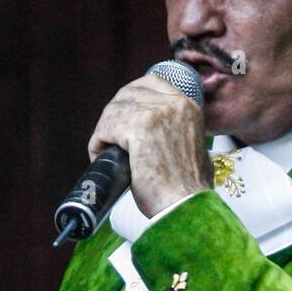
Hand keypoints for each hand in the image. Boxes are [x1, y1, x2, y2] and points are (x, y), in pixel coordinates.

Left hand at [86, 73, 212, 217]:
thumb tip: (159, 134)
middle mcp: (174, 104)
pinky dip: (98, 143)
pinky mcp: (137, 128)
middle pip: (128, 94)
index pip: (151, 83)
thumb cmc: (188, 190)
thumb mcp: (193, 148)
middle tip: (110, 139)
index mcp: (188, 106)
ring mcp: (156, 113)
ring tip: (105, 153)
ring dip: (104, 131)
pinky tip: (100, 157)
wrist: (186, 207)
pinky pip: (105, 128)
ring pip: (114, 110)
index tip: (122, 116)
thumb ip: (178, 132)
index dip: (131, 98)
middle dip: (114, 115)